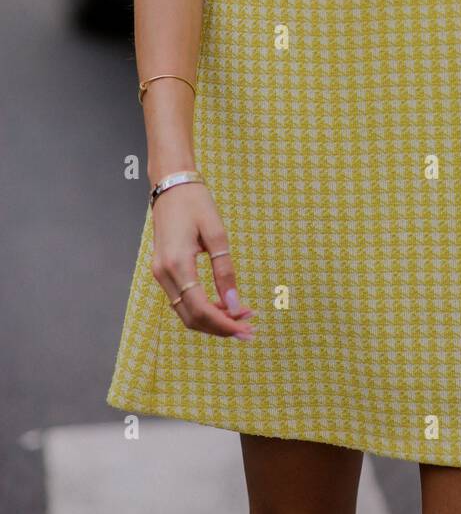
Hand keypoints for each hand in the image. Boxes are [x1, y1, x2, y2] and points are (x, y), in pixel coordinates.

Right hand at [150, 182, 256, 338]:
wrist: (171, 185)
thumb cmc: (196, 203)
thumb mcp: (217, 233)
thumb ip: (225, 270)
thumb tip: (234, 302)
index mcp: (177, 264)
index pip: (200, 309)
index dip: (224, 324)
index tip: (246, 329)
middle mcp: (163, 274)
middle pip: (191, 317)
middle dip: (220, 327)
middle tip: (249, 327)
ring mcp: (160, 274)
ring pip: (185, 312)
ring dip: (212, 320)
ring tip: (241, 316)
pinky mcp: (162, 271)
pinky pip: (182, 300)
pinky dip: (202, 308)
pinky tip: (223, 305)